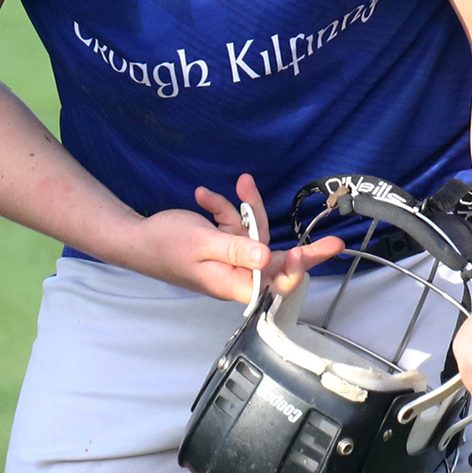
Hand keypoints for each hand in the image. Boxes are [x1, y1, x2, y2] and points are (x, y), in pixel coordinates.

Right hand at [125, 174, 341, 303]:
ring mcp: (231, 258)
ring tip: (221, 190)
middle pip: (276, 260)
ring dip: (240, 209)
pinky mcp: (223, 245)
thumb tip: (267, 256)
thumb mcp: (201, 242)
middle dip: (300, 246)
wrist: (136, 238)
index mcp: (234, 282)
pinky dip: (223, 209)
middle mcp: (237, 273)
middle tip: (335, 243)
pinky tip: (203, 197)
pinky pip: (235, 226)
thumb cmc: (164, 244)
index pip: (275, 281)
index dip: (296, 268)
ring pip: (253, 234)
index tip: (312, 251)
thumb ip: (235, 248)